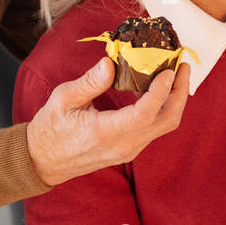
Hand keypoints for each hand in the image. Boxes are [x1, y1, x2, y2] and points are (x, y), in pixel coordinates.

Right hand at [26, 59, 190, 185]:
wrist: (43, 162)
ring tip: (173, 74)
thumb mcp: (63, 100)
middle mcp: (122, 146)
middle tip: (183, 67)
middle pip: (166, 121)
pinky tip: (155, 89)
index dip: (162, 91)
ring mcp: (128, 150)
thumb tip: (111, 62)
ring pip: (163, 126)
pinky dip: (161, 108)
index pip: (145, 114)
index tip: (170, 70)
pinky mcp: (129, 150)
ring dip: (173, 100)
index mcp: (105, 133)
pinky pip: (154, 128)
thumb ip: (90, 82)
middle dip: (180, 93)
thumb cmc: (50, 130)